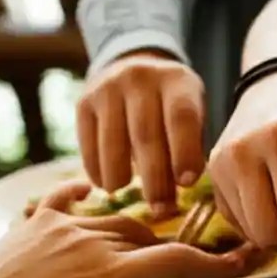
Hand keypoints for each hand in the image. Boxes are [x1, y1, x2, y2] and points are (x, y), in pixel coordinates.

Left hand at [0, 205, 262, 277]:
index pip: (174, 261)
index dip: (211, 262)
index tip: (238, 262)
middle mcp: (89, 242)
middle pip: (148, 237)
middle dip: (172, 251)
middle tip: (188, 265)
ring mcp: (58, 226)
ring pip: (114, 220)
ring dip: (135, 233)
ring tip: (143, 250)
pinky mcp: (30, 223)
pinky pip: (65, 197)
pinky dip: (84, 193)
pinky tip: (91, 193)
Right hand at [77, 50, 205, 215]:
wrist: (135, 68)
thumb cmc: (173, 106)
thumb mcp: (193, 112)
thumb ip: (191, 144)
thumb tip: (183, 189)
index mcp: (177, 80)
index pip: (182, 117)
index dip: (184, 152)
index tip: (187, 183)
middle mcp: (141, 78)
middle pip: (146, 135)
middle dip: (155, 178)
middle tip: (161, 209)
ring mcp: (108, 87)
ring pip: (113, 141)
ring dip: (120, 177)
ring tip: (128, 198)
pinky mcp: (84, 101)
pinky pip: (88, 142)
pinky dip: (97, 169)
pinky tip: (106, 185)